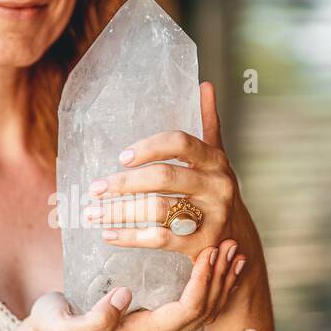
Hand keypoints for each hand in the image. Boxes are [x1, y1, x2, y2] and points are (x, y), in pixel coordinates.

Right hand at [25, 238, 247, 330]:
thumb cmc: (54, 329)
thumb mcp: (65, 327)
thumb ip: (94, 319)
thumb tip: (124, 296)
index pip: (186, 311)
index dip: (202, 283)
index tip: (208, 252)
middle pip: (204, 311)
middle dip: (220, 278)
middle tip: (231, 245)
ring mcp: (158, 329)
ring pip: (204, 309)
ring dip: (220, 280)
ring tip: (233, 250)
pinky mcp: (156, 317)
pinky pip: (193, 303)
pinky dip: (209, 283)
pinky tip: (216, 262)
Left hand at [84, 81, 251, 259]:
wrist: (237, 240)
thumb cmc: (214, 191)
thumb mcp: (216, 158)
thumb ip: (208, 123)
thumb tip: (206, 85)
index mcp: (215, 161)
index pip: (180, 143)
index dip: (148, 147)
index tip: (121, 157)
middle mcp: (216, 187)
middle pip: (164, 177)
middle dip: (124, 182)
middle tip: (95, 188)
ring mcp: (210, 217)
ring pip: (157, 210)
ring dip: (119, 212)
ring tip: (92, 213)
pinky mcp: (200, 245)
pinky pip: (159, 239)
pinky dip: (130, 237)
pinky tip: (108, 235)